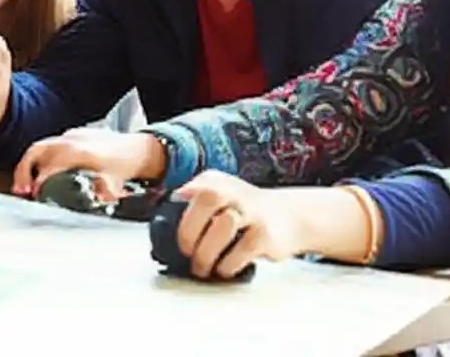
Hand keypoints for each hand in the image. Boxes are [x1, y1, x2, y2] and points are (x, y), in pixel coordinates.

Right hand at [12, 129, 165, 195]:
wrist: (139, 149)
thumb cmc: (126, 166)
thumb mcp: (114, 185)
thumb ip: (100, 195)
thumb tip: (90, 205)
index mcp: (81, 152)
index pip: (50, 166)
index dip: (39, 182)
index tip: (34, 195)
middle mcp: (72, 140)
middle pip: (36, 151)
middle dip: (23, 172)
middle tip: (21, 191)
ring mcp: (71, 135)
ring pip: (39, 148)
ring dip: (28, 167)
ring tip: (25, 186)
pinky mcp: (73, 135)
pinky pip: (49, 146)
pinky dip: (39, 160)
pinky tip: (40, 175)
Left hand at [174, 170, 306, 279]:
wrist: (289, 216)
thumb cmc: (243, 213)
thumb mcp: (217, 199)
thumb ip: (191, 208)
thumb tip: (160, 235)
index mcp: (213, 181)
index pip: (187, 192)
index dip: (175, 216)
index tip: (172, 238)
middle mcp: (233, 190)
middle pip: (207, 200)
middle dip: (190, 232)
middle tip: (187, 254)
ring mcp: (252, 210)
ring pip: (223, 225)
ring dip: (207, 253)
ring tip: (203, 267)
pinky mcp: (265, 233)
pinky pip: (240, 250)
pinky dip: (227, 265)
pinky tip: (224, 268)